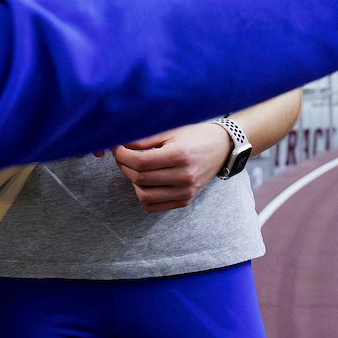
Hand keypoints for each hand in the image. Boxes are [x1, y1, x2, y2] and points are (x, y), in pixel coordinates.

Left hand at [110, 123, 231, 213]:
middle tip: (121, 155)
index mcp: (180, 155)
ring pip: (143, 195)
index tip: (115, 146)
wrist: (221, 148)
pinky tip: (144, 181)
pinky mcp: (185, 201)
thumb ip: (145, 138)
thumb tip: (120, 143)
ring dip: (132, 181)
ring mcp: (185, 192)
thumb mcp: (171, 130)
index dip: (122, 155)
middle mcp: (184, 177)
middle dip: (123, 165)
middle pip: (139, 178)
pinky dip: (143, 195)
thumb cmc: (194, 136)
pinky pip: (153, 206)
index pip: (140, 162)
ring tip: (134, 167)